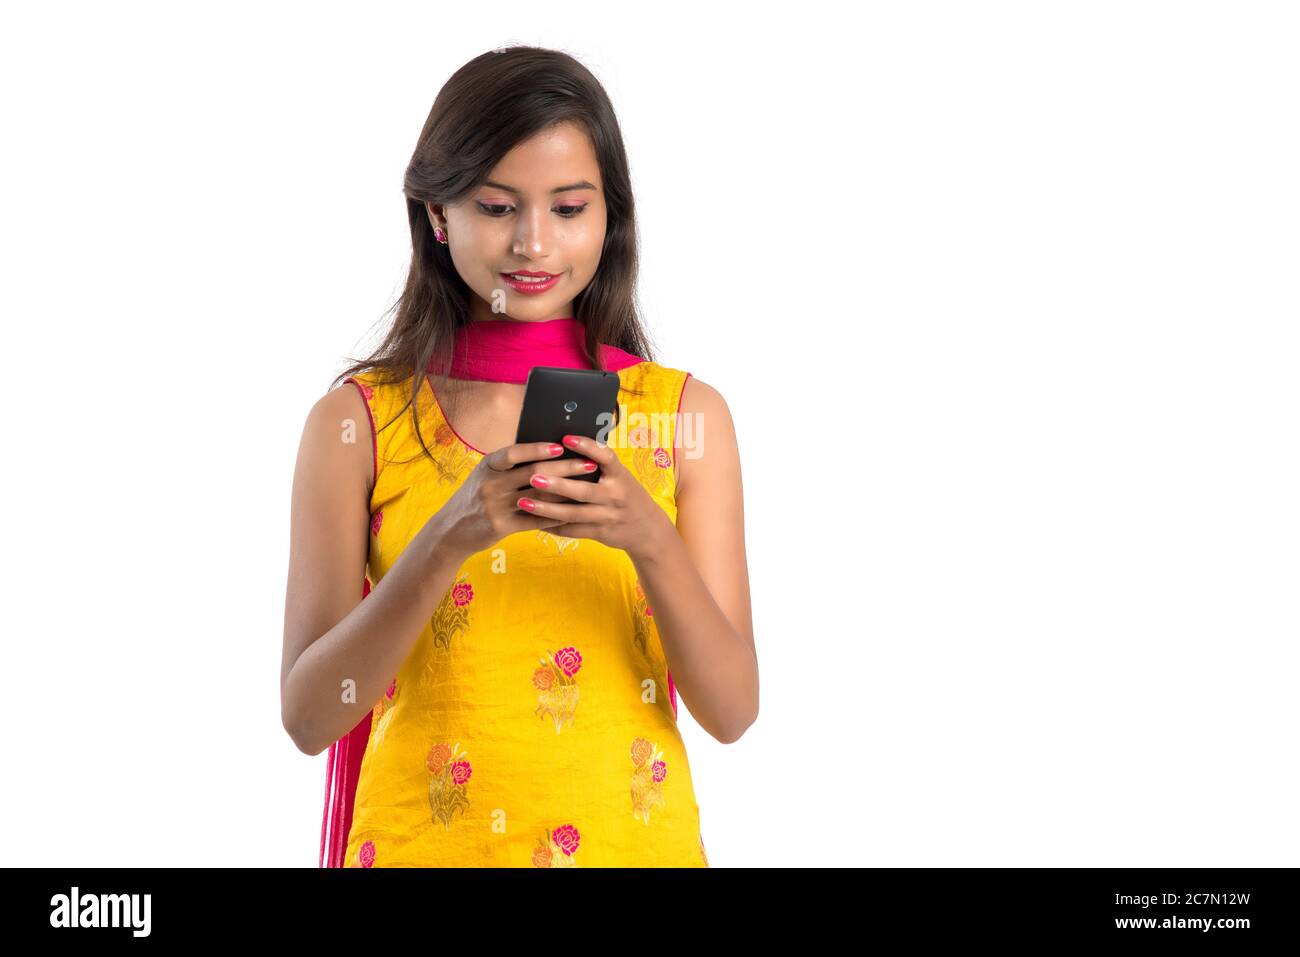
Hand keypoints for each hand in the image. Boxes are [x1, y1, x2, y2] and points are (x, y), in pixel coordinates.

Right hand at [433, 441, 591, 556]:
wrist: (451, 530)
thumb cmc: (475, 498)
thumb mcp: (484, 476)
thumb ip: (509, 466)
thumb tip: (547, 452)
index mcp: (488, 466)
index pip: (514, 453)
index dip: (538, 449)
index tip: (561, 446)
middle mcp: (490, 484)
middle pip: (534, 473)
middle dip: (565, 468)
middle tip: (588, 464)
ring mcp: (495, 506)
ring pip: (538, 496)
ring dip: (566, 491)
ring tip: (587, 487)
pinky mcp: (502, 526)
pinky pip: (535, 520)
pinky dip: (556, 515)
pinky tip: (573, 512)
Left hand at [515, 433, 671, 559]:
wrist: (648, 530)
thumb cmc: (627, 495)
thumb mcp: (621, 477)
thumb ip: (600, 466)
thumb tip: (566, 445)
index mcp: (621, 475)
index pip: (606, 457)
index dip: (587, 446)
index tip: (566, 438)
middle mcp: (616, 495)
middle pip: (584, 490)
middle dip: (557, 484)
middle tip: (533, 476)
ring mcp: (608, 516)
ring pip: (574, 514)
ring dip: (547, 509)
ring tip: (524, 501)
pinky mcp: (601, 533)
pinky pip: (573, 530)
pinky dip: (553, 526)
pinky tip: (533, 521)